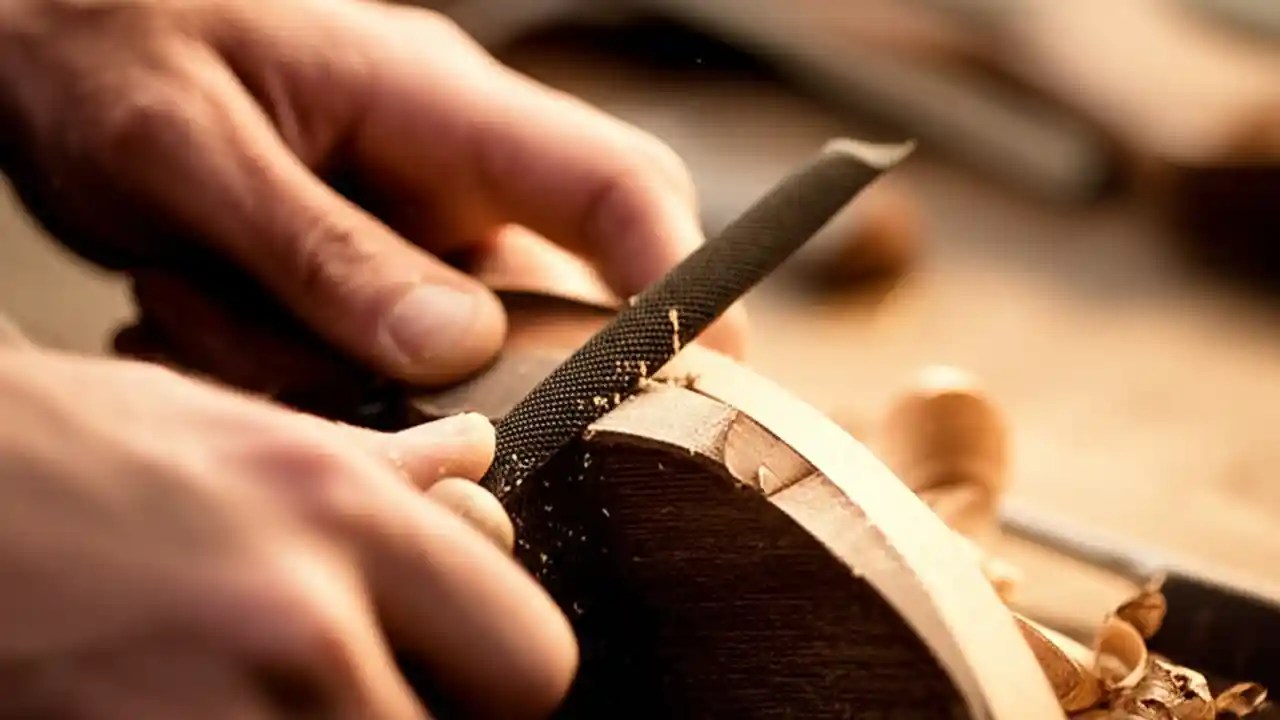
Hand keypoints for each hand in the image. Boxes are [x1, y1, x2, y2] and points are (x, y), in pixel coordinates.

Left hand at [0, 0, 747, 389]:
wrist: (52, 37)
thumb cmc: (111, 51)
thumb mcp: (191, 149)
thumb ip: (323, 249)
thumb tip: (461, 348)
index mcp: (440, 106)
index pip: (614, 184)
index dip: (684, 276)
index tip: (706, 372)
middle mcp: (453, 173)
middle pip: (553, 295)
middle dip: (480, 371)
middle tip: (378, 392)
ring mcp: (416, 229)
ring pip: (450, 355)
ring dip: (327, 364)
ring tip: (195, 293)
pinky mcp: (372, 276)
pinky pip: (377, 365)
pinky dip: (292, 368)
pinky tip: (193, 304)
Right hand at [0, 348, 576, 718]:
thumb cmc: (56, 452)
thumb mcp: (231, 426)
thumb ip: (377, 467)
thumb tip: (474, 461)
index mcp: (341, 517)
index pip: (533, 661)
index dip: (498, 682)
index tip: (457, 674)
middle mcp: (301, 623)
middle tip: (362, 689)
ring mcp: (217, 715)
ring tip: (260, 694)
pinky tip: (190, 709)